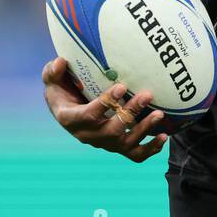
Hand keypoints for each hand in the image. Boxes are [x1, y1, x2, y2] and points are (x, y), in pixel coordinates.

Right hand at [41, 56, 168, 162]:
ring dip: (144, 130)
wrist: (68, 112)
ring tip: (159, 114)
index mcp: (72, 119)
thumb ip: (53, 71)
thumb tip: (61, 61)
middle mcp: (88, 135)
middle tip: (147, 95)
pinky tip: (164, 137)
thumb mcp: (52, 80)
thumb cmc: (62, 91)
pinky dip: (150, 149)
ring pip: (125, 144)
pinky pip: (134, 155)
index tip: (121, 86)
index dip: (105, 103)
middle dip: (131, 114)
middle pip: (112, 131)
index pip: (89, 115)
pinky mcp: (116, 147)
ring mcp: (104, 144)